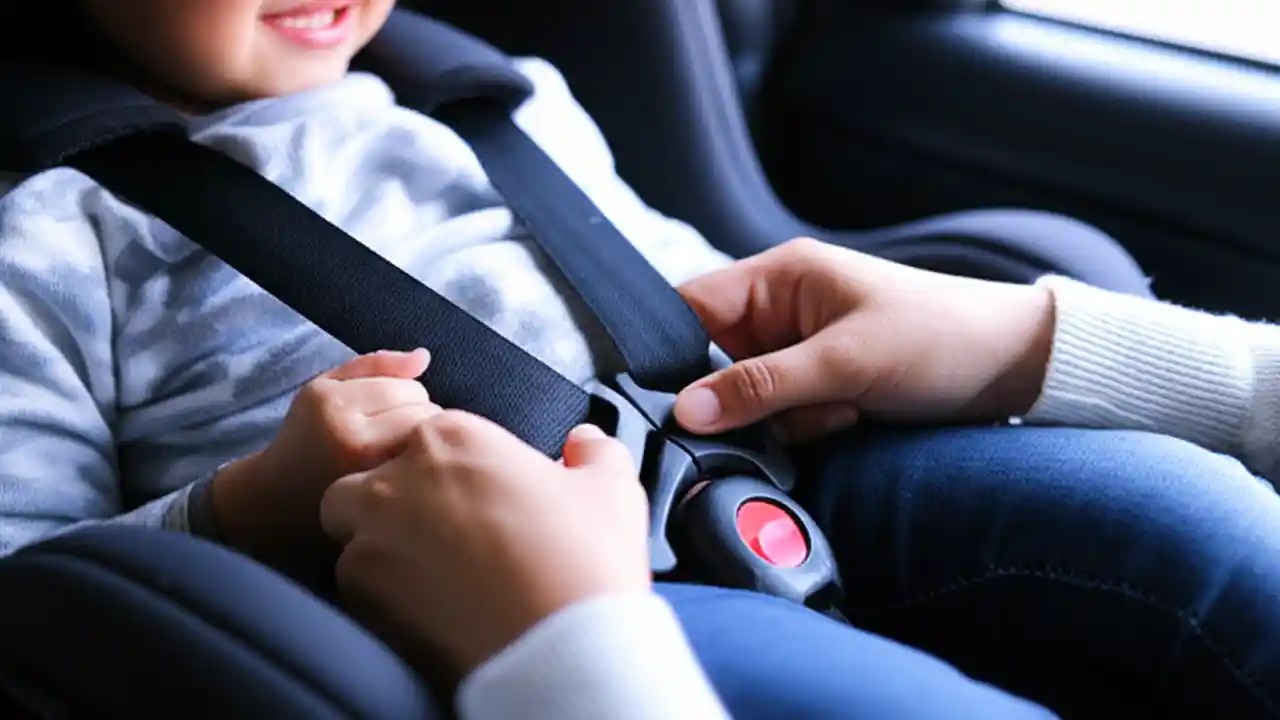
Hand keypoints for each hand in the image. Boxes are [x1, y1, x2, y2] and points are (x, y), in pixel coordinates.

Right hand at [212, 349, 439, 558]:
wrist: (275, 499)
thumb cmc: (308, 435)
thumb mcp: (328, 388)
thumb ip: (376, 365)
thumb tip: (424, 356)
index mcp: (334, 404)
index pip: (409, 388)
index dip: (406, 397)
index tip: (389, 412)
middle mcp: (351, 437)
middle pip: (424, 414)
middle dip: (418, 418)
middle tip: (396, 433)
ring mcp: (366, 472)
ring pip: (428, 442)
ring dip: (424, 443)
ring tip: (399, 450)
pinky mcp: (377, 497)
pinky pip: (422, 470)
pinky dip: (421, 466)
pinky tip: (404, 471)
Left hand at [320, 412, 648, 677]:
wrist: (563, 649)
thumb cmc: (584, 561)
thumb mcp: (610, 488)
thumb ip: (594, 451)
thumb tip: (584, 444)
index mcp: (454, 438)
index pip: (429, 430)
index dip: (452, 462)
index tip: (477, 488)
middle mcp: (399, 479)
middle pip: (369, 473)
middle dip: (391, 493)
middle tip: (440, 523)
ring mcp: (372, 538)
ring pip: (349, 527)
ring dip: (379, 539)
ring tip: (432, 567)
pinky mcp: (362, 595)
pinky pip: (354, 581)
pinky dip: (381, 588)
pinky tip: (426, 601)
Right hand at [673, 238, 1055, 442]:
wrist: (1012, 368)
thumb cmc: (938, 337)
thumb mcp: (844, 361)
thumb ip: (760, 386)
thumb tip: (688, 410)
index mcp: (778, 276)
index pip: (690, 306)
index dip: (673, 353)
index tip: (682, 401)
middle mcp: (780, 307)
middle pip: (713, 360)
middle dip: (746, 396)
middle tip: (795, 405)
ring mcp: (798, 347)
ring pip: (747, 396)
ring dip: (785, 415)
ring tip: (841, 408)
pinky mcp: (818, 382)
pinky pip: (781, 413)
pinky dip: (807, 425)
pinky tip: (848, 417)